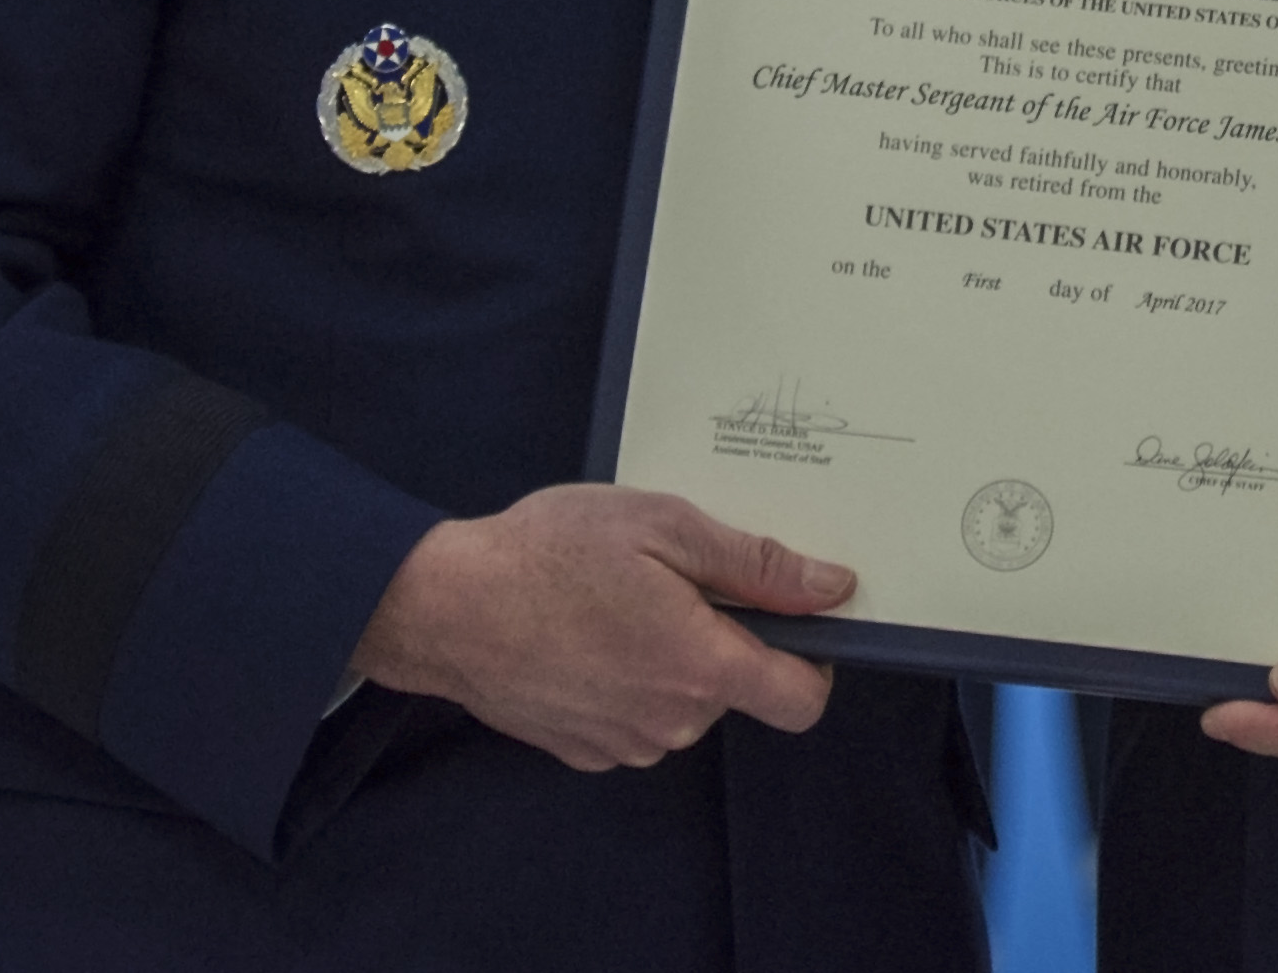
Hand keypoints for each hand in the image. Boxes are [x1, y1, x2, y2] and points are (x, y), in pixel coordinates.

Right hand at [347, 483, 850, 770]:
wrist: (444, 606)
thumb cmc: (550, 554)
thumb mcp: (664, 526)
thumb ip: (755, 565)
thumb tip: (833, 588)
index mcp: (701, 667)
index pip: (802, 699)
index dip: (814, 659)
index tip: (790, 618)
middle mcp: (671, 723)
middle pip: (735, 690)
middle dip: (720, 637)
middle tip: (670, 577)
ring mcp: (623, 744)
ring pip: (683, 704)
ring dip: (669, 658)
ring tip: (617, 600)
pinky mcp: (583, 750)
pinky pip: (635, 718)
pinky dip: (626, 680)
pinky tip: (586, 634)